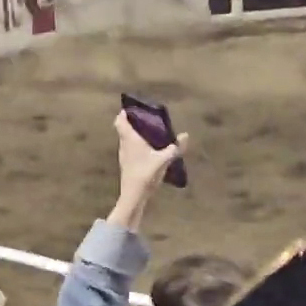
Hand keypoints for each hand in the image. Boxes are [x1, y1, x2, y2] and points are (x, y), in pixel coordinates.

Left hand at [106, 110, 187, 231]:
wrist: (133, 197)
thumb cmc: (145, 174)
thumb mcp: (163, 160)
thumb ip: (175, 148)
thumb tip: (185, 135)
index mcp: (129, 139)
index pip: (119, 121)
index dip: (124, 113)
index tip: (133, 108)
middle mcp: (124, 145)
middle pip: (123, 129)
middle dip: (132, 123)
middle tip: (146, 120)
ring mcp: (124, 156)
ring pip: (126, 140)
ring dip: (134, 135)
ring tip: (149, 133)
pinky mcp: (126, 166)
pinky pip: (129, 150)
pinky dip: (136, 146)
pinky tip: (148, 151)